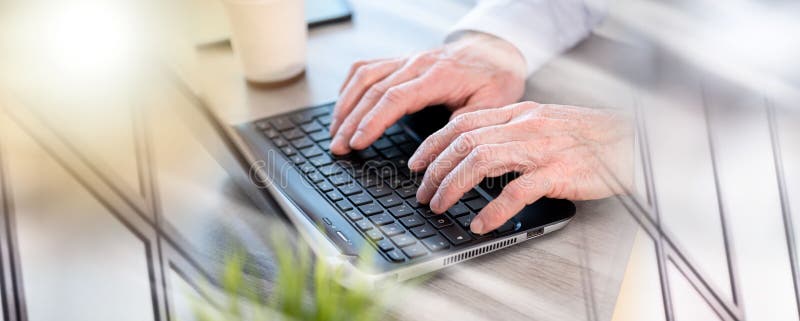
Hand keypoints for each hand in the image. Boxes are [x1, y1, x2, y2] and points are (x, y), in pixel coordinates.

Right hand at [329, 32, 526, 154]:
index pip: (395, 97)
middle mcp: (417, 64)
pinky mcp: (400, 61)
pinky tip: (342, 106)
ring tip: (334, 132)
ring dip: (345, 106)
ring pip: (364, 77)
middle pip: (373, 89)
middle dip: (350, 120)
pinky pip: (366, 68)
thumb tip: (441, 148)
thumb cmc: (495, 79)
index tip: (357, 141)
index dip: (373, 121)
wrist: (496, 51)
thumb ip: (465, 124)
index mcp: (438, 75)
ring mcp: (406, 60)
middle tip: (338, 147)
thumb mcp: (492, 104)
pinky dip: (349, 87)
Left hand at [408, 102, 632, 233]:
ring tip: (440, 206)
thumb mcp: (544, 125)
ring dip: (453, 186)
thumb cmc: (588, 138)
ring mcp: (541, 148)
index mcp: (519, 114)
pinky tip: (480, 223)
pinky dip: (493, 209)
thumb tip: (475, 152)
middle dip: (435, 169)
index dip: (433, 143)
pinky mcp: (558, 171)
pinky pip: (517, 190)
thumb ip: (512, 134)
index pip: (463, 123)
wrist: (631, 141)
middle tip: (422, 193)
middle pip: (464, 142)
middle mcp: (525, 126)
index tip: (416, 163)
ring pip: (481, 161)